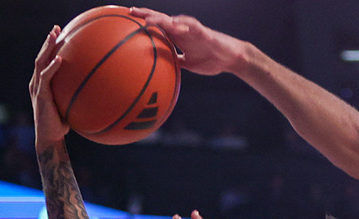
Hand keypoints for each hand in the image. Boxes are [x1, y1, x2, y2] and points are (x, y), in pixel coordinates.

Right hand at [30, 25, 68, 150]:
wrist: (50, 138)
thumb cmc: (62, 125)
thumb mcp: (71, 106)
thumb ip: (78, 94)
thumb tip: (99, 89)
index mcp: (43, 84)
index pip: (45, 61)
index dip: (50, 47)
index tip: (60, 34)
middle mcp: (37, 83)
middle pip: (41, 57)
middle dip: (48, 42)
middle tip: (56, 28)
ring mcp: (37, 88)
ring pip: (40, 63)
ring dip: (47, 48)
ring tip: (54, 36)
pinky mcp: (40, 95)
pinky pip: (45, 77)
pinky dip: (52, 67)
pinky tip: (60, 59)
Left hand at [130, 7, 247, 75]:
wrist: (231, 59)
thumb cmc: (211, 60)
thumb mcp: (188, 63)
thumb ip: (175, 61)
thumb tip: (159, 67)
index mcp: (178, 37)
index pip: (157, 27)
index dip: (143, 22)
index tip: (128, 20)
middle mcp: (183, 30)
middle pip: (161, 19)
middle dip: (146, 14)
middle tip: (130, 11)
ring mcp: (192, 30)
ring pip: (173, 21)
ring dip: (161, 19)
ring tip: (148, 20)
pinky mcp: (204, 32)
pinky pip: (192, 26)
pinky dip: (183, 24)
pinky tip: (174, 24)